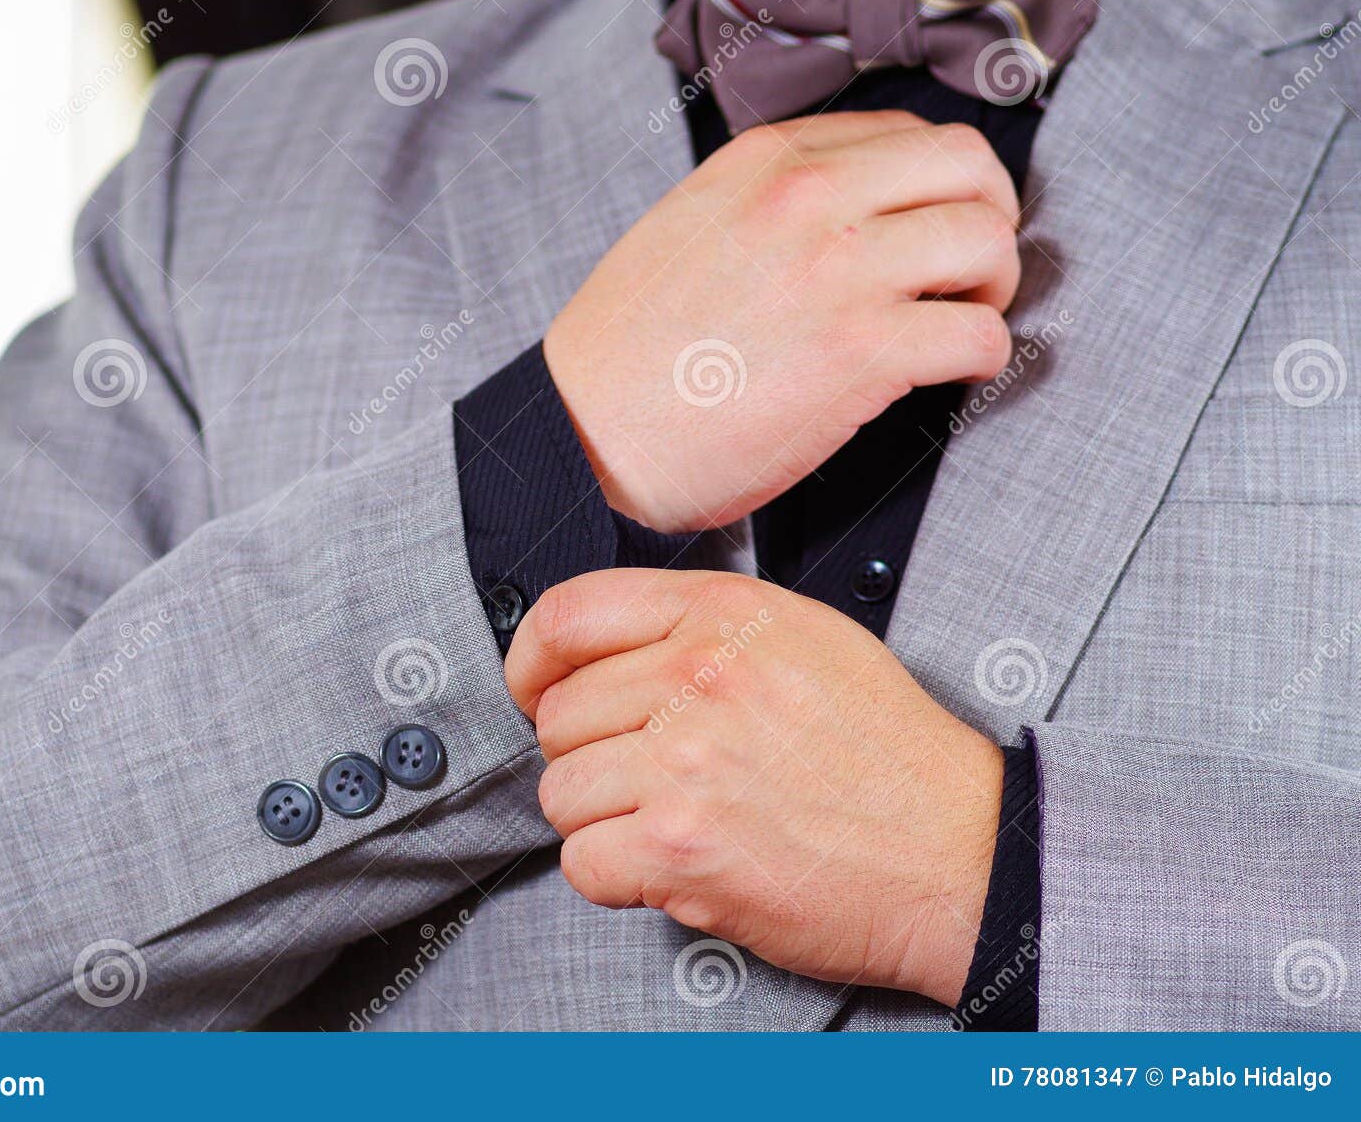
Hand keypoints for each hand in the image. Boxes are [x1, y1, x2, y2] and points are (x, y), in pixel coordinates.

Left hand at [505, 568, 1004, 1004]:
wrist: (958, 852)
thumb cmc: (890, 755)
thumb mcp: (809, 638)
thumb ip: (707, 628)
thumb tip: (612, 649)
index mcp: (724, 616)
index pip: (568, 615)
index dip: (533, 661)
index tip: (536, 690)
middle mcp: (697, 678)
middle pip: (558, 716)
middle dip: (587, 755)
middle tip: (642, 780)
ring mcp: (685, 764)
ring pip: (559, 792)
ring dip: (601, 820)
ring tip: (669, 824)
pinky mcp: (682, 849)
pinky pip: (582, 861)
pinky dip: (615, 877)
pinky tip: (671, 866)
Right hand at [545, 110, 1020, 532]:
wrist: (587, 433)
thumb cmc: (628, 353)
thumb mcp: (690, 225)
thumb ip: (773, 202)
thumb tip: (852, 211)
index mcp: (768, 162)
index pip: (907, 134)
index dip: (939, 186)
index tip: (934, 226)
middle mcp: (810, 199)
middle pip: (968, 168)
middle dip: (988, 218)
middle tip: (969, 269)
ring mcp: (840, 272)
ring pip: (987, 242)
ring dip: (992, 287)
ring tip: (960, 320)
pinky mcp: (861, 353)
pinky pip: (978, 336)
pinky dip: (982, 358)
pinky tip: (949, 374)